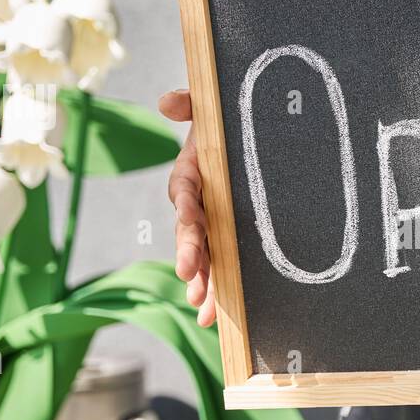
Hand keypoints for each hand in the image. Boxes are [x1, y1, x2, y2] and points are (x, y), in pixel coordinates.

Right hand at [160, 89, 216, 327]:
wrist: (250, 142)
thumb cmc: (228, 126)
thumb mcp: (213, 110)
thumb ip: (192, 104)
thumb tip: (169, 101)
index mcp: (195, 172)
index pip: (185, 188)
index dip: (186, 203)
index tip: (191, 217)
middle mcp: (200, 203)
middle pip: (190, 230)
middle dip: (190, 253)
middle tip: (188, 274)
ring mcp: (213, 226)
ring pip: (203, 257)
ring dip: (202, 281)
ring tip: (202, 306)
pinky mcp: (228, 242)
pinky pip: (220, 268)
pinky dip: (216, 292)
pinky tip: (214, 317)